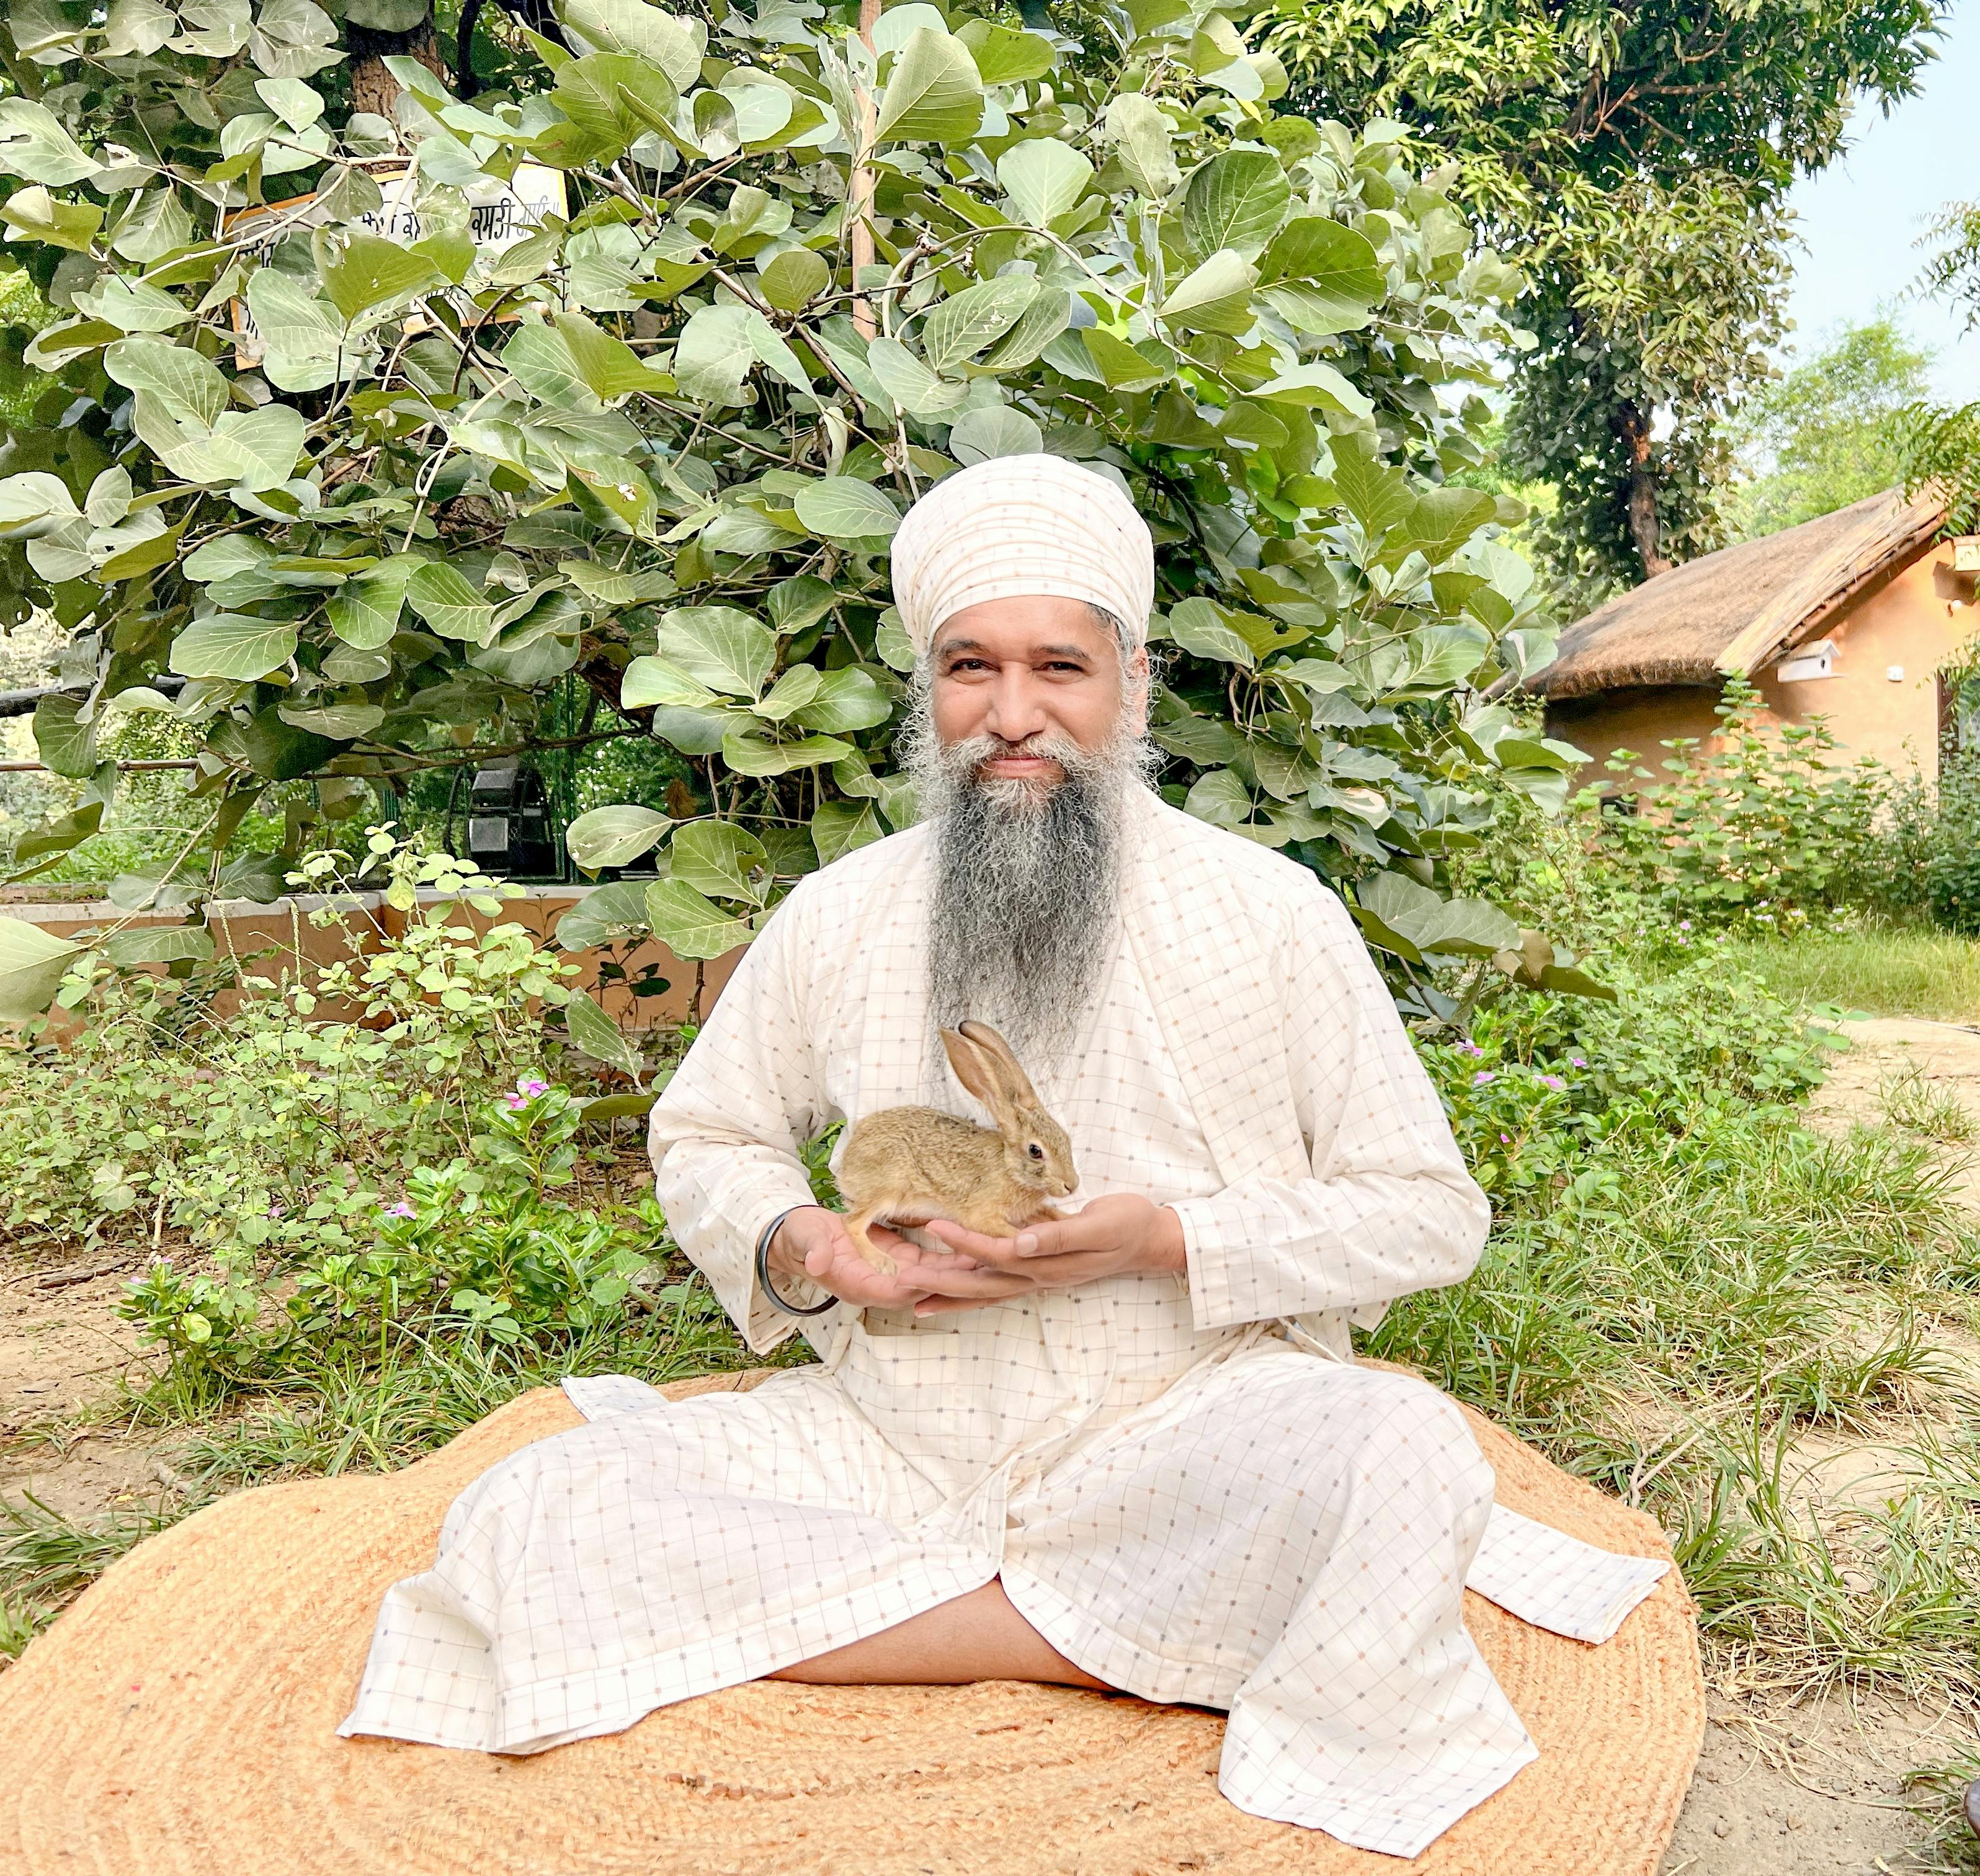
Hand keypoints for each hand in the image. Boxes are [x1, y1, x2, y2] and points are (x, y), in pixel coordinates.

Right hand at [767, 1205, 995, 1311]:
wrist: (800, 1236)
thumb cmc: (798, 1237)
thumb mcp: (802, 1239)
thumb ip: (811, 1251)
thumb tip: (815, 1262)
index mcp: (858, 1285)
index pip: (897, 1291)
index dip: (922, 1284)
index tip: (947, 1276)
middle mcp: (881, 1285)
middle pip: (924, 1287)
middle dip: (955, 1280)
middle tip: (985, 1267)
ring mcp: (893, 1274)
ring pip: (933, 1277)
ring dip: (960, 1269)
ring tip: (992, 1255)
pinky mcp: (900, 1259)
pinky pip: (931, 1263)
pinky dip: (952, 1256)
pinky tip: (975, 1243)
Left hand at [913, 1193, 1186, 1315]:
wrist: (1149, 1239)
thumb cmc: (1127, 1224)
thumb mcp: (1101, 1224)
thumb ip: (1060, 1235)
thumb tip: (1022, 1243)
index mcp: (1050, 1264)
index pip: (999, 1255)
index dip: (966, 1241)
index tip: (934, 1225)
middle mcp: (1037, 1278)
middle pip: (980, 1285)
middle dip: (939, 1281)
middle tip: (900, 1276)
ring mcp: (1036, 1280)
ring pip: (983, 1292)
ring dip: (947, 1293)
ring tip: (911, 1297)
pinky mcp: (1036, 1274)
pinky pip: (993, 1289)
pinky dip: (965, 1295)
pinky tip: (942, 1295)